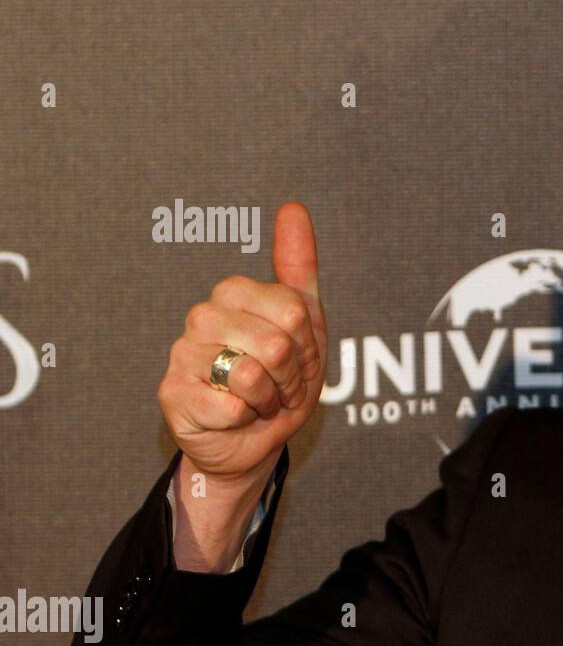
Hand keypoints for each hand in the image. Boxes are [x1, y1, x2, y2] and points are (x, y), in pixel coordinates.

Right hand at [158, 202, 327, 485]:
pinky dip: (247, 419)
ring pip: (254, 375)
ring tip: (259, 400)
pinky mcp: (172, 394)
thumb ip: (298, 265)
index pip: (295, 312)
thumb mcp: (304, 322)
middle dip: (292, 377)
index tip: (298, 357)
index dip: (308, 346)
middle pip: (277, 345)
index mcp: (233, 292)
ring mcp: (182, 353)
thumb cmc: (278, 379)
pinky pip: (232, 407)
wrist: (252, 438)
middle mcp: (202, 315)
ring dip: (271, 399)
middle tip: (279, 385)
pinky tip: (235, 416)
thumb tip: (293, 207)